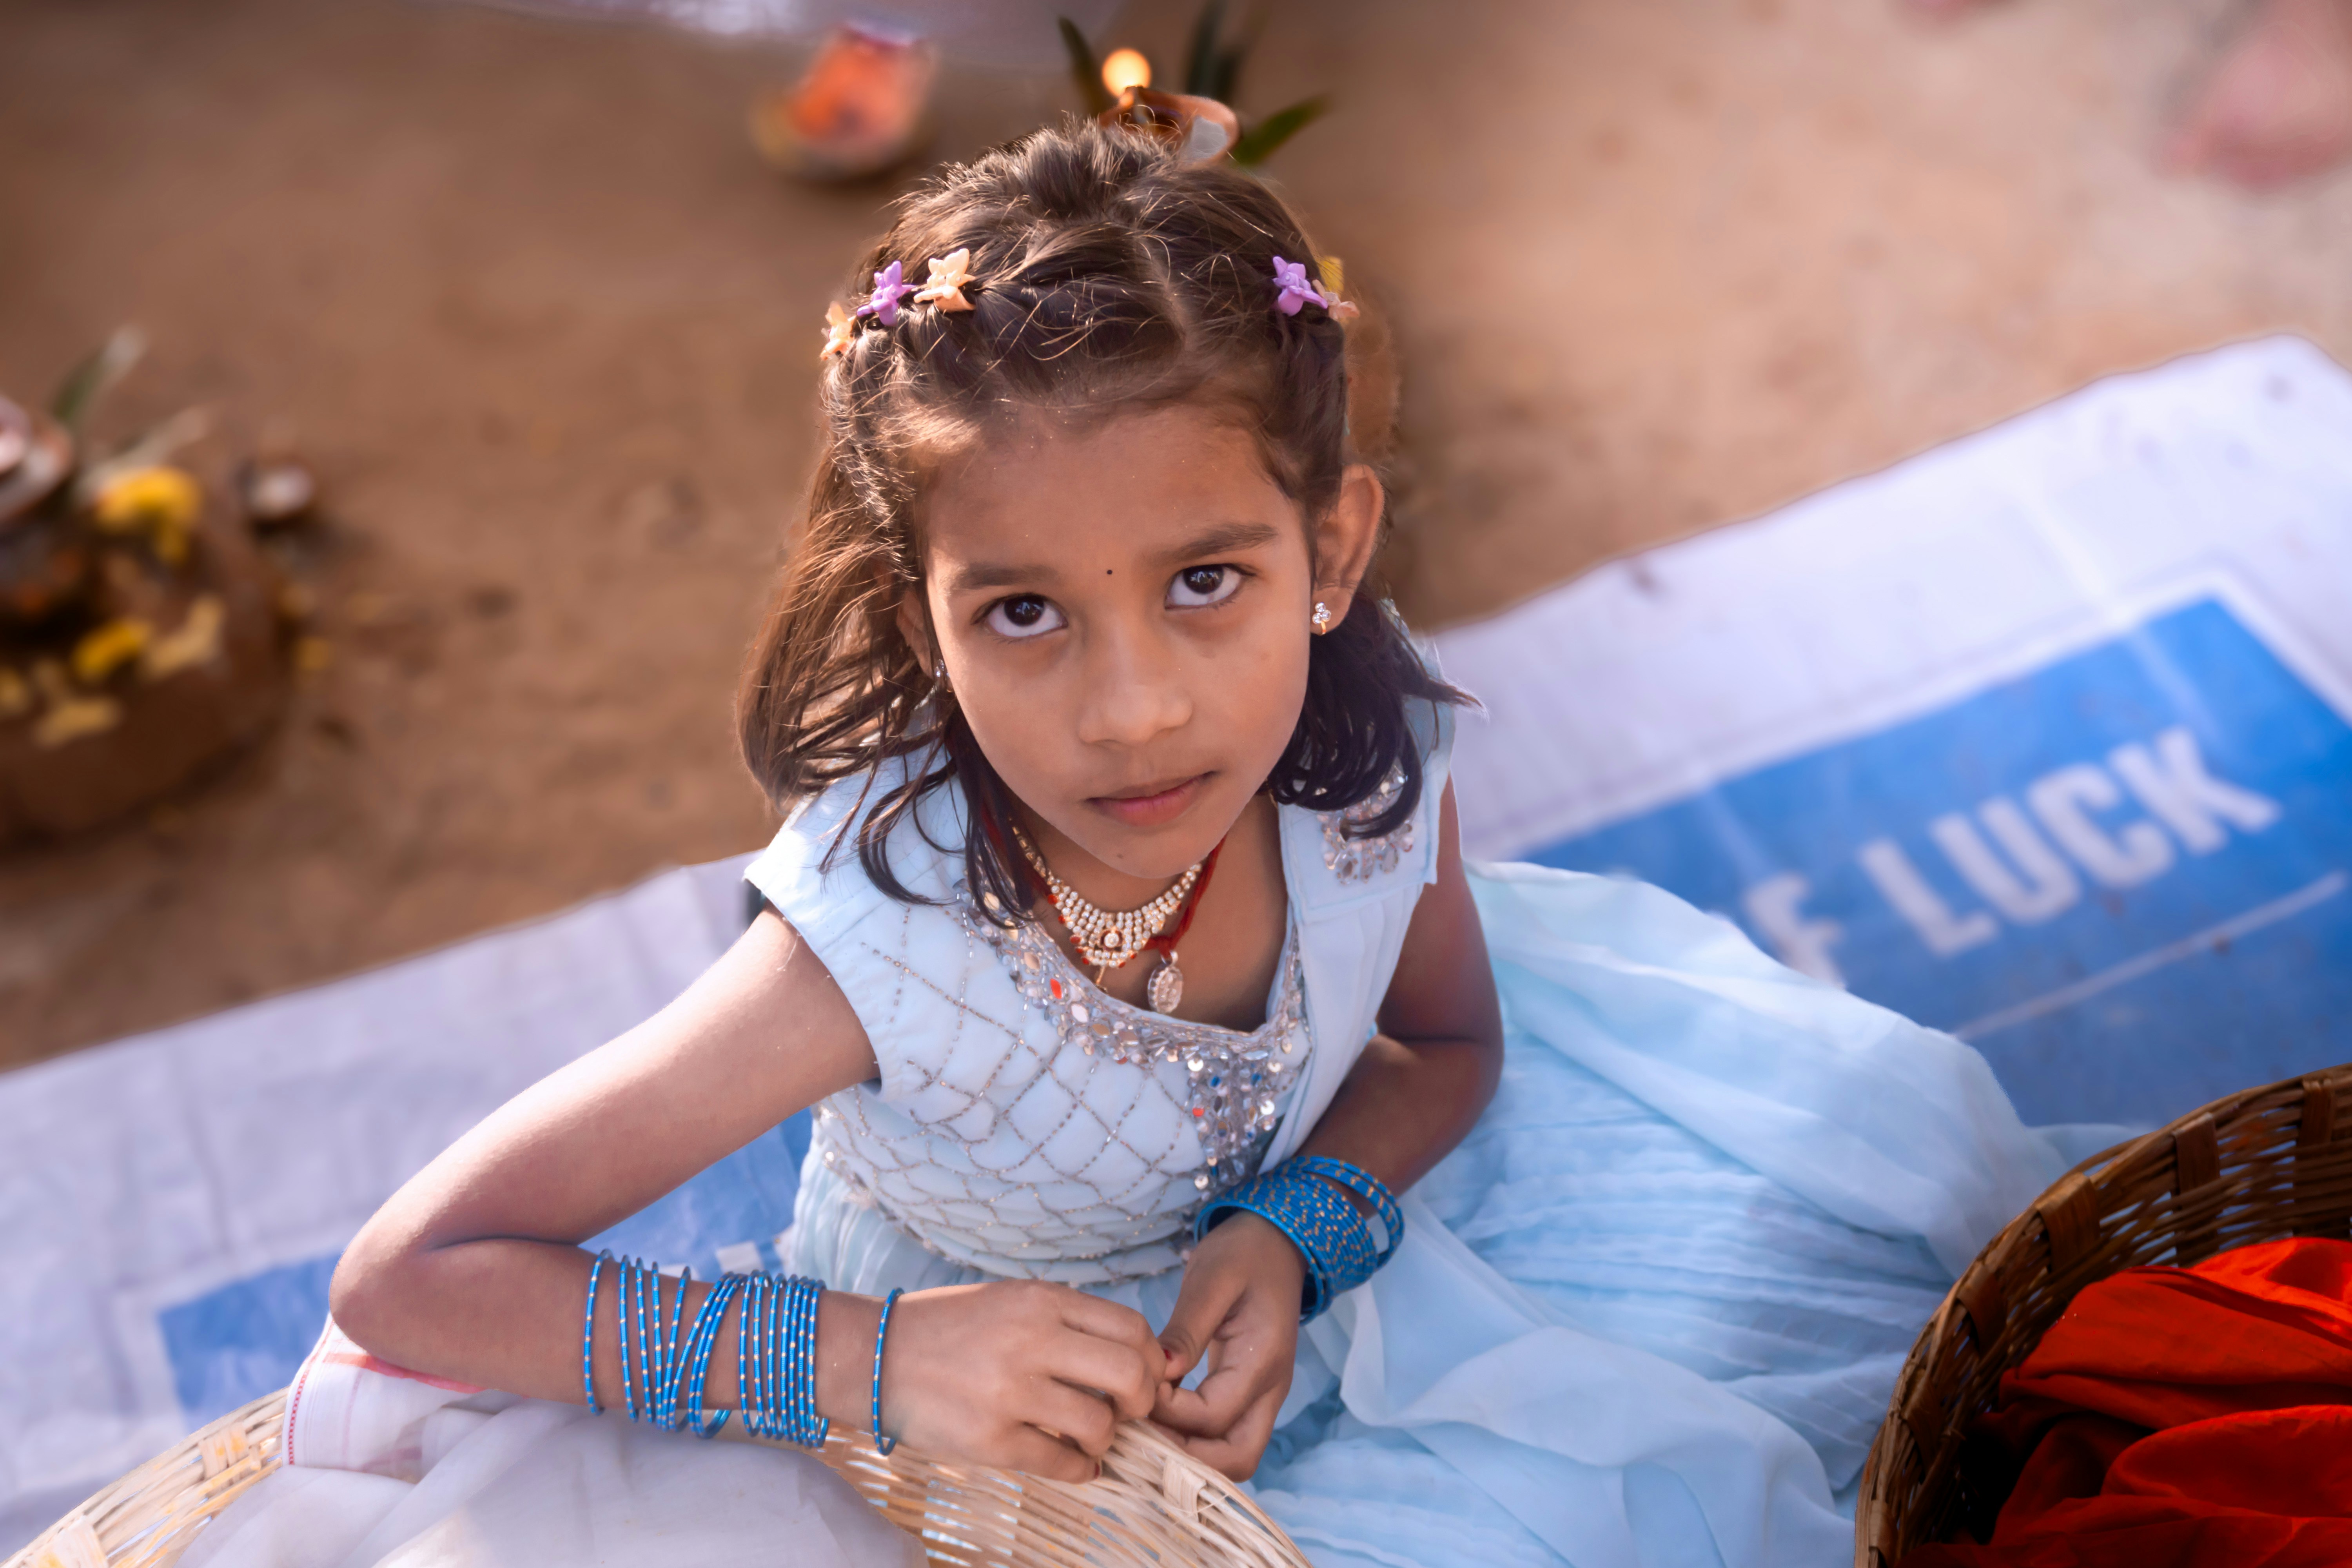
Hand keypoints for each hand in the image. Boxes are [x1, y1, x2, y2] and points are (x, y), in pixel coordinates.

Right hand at [877, 1280, 1162, 1481]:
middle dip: (1142, 1401)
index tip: (1144, 1376)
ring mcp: (1011, 1392)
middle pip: (1130, 1374)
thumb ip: (1065, 1320)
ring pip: (1100, 1425)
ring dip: (1106, 1440)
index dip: (1151, 1359)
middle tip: (1128, 1411)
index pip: (1131, 1328)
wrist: (874, 1355)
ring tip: (1090, 1439)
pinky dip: (1081, 1471)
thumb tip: (1128, 1357)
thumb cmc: (947, 1327)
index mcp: (1040, 1301)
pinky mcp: (991, 1440)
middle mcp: (1032, 1341)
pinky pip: (1062, 1463)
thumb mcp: (1010, 1300)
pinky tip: (1075, 1465)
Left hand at [1153, 1212, 1303, 1479]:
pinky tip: (1154, 1415)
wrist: (1276, 1243)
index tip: (1138, 1386)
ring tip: (1143, 1426)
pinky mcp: (1248, 1393)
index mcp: (1263, 1360)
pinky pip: (1224, 1434)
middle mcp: (1270, 1390)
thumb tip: (1159, 1372)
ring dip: (1189, 1454)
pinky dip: (1191, 1439)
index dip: (1170, 1414)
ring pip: (1232, 1455)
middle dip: (1186, 1458)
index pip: (1214, 1416)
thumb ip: (1187, 1328)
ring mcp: (1263, 1396)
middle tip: (1139, 1429)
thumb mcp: (1211, 1279)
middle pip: (1237, 1458)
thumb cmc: (1243, 1254)